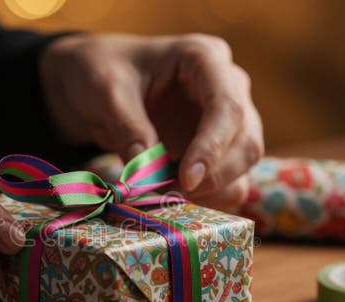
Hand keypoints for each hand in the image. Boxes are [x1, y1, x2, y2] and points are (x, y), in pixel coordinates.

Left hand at [41, 33, 263, 211]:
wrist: (99, 84)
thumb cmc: (104, 72)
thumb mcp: (107, 92)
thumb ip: (128, 127)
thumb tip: (146, 172)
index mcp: (205, 58)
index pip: (228, 106)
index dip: (212, 147)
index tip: (186, 180)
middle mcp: (229, 87)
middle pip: (246, 141)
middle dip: (213, 176)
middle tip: (166, 194)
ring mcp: (229, 121)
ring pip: (244, 166)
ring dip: (211, 191)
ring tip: (164, 196)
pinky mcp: (220, 151)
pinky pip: (230, 182)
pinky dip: (206, 199)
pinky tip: (172, 198)